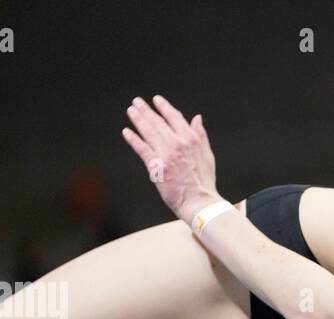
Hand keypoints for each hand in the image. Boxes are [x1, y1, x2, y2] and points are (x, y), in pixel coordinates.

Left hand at [123, 94, 222, 220]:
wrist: (199, 202)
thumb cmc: (204, 182)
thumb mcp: (207, 155)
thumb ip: (201, 135)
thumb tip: (197, 118)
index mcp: (191, 139)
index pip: (175, 117)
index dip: (164, 107)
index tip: (157, 100)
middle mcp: (177, 143)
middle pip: (158, 122)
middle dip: (146, 110)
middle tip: (137, 102)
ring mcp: (166, 154)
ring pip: (149, 131)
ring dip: (138, 119)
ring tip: (131, 111)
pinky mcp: (156, 166)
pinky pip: (142, 148)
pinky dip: (134, 139)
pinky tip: (126, 132)